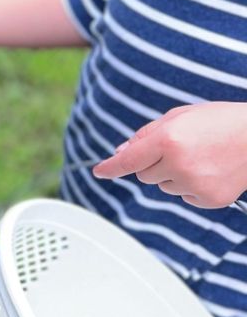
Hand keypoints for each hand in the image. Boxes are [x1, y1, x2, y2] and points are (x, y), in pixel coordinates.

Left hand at [92, 102, 246, 208]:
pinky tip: (210, 170)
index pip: (129, 160)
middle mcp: (179, 164)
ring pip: (163, 186)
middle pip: (144, 175)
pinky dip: (191, 185)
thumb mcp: (179, 117)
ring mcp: (196, 184)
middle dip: (152, 164)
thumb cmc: (219, 122)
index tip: (99, 172)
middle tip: (178, 149)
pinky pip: (184, 196)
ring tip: (199, 157)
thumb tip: (120, 151)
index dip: (111, 167)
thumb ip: (146, 134)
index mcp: (168, 140)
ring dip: (172, 174)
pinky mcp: (210, 199)